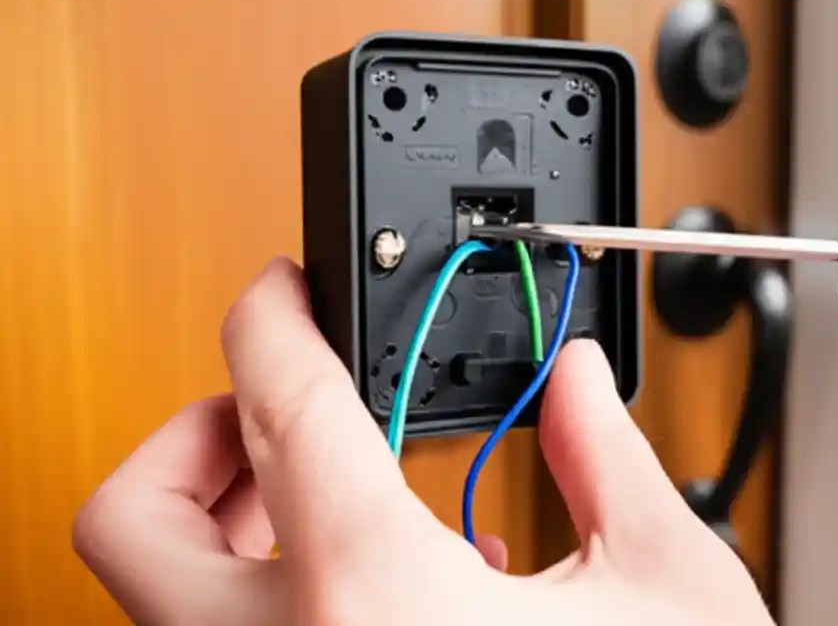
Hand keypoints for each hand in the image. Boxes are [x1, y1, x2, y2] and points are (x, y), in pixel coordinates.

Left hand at [72, 259, 770, 624]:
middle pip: (129, 522)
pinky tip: (381, 584)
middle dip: (186, 440)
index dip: (273, 314)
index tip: (284, 287)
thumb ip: (607, 457)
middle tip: (264, 415)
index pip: (279, 403)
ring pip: (161, 603)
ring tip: (323, 495)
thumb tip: (577, 384)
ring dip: (224, 527)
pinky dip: (276, 599)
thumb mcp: (665, 584)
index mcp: (374, 595)